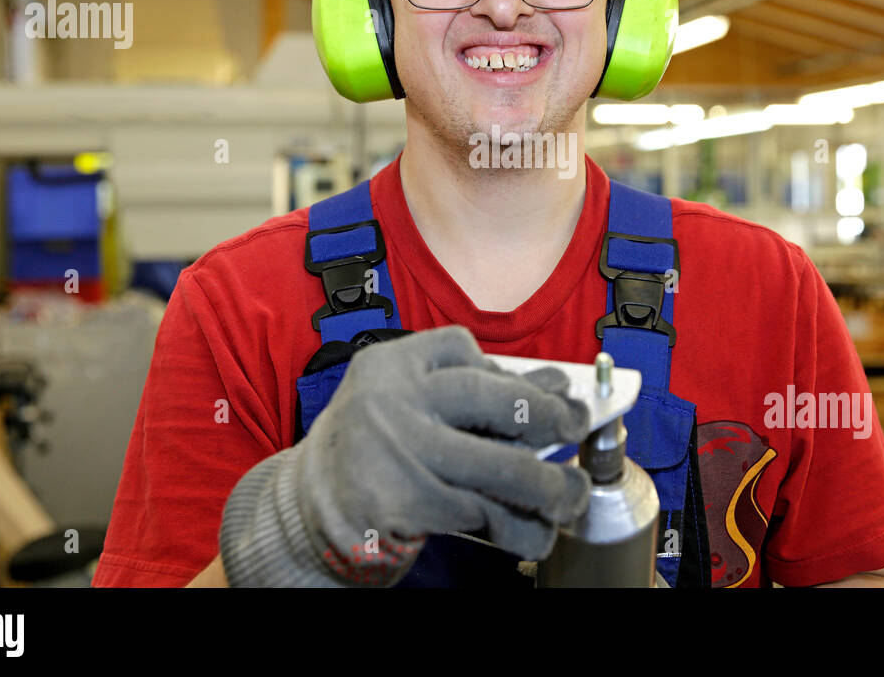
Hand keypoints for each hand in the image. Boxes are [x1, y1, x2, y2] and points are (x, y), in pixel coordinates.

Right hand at [219, 326, 590, 586]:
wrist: (308, 509)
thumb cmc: (371, 449)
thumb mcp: (406, 402)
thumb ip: (468, 389)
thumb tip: (555, 385)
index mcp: (389, 365)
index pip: (464, 352)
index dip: (517, 376)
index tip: (556, 395)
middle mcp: (393, 402)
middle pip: (497, 403)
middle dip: (551, 418)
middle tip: (575, 430)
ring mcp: (401, 454)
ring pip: (502, 467)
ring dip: (551, 486)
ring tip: (570, 495)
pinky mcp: (409, 505)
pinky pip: (484, 513)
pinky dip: (518, 526)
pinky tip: (534, 530)